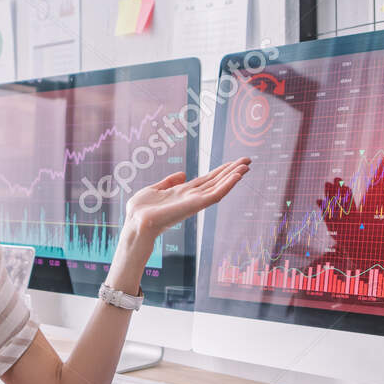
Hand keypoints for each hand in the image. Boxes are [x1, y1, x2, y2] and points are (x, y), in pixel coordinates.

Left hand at [121, 158, 250, 242]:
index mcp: (182, 193)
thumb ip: (168, 182)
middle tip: (247, 160)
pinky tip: (237, 176)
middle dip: (231, 171)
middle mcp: (191, 197)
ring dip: (233, 176)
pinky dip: (227, 186)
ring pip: (219, 187)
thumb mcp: (154, 189)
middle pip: (216, 182)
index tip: (232, 163)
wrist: (136, 222)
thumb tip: (183, 174)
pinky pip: (215, 195)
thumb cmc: (140, 211)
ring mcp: (194, 202)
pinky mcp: (195, 206)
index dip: (220, 171)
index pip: (206, 180)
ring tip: (246, 166)